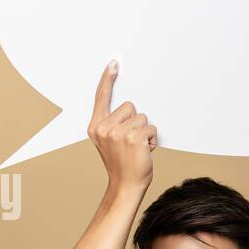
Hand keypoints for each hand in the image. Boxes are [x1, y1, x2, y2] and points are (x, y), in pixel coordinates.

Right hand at [89, 59, 156, 192]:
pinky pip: (151, 128)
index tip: (114, 62)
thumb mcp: (108, 141)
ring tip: (137, 148)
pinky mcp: (133, 137)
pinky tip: (144, 152)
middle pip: (130, 106)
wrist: (125, 185)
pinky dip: (152, 140)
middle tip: (130, 142)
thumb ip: (112, 124)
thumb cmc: (121, 164)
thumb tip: (129, 108)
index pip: (101, 97)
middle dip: (135, 121)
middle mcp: (104, 127)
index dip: (107, 79)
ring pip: (142, 118)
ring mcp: (118, 133)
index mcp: (95, 126)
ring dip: (144, 132)